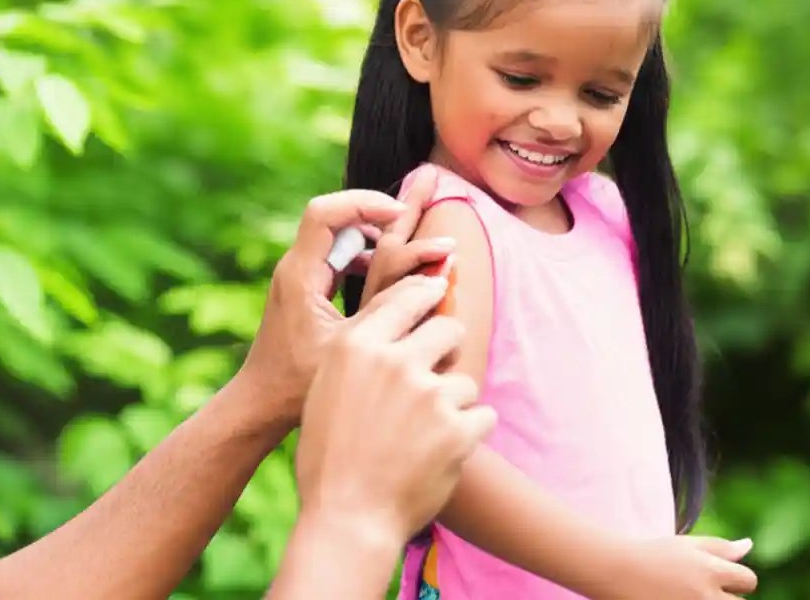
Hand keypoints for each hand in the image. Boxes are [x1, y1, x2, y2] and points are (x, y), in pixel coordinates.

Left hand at [237, 168, 440, 426]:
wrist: (261, 405)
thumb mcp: (354, 345)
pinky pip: (337, 259)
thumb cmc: (299, 384)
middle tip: (411, 225)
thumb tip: (437, 279)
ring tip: (410, 252)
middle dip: (374, 215)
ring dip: (373, 239)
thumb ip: (391, 309)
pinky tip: (390, 282)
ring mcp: (299, 279)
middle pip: (333, 217)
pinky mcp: (307, 292)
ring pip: (338, 238)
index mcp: (299, 276)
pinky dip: (364, 259)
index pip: (324, 212)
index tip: (398, 215)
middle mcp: (294, 269)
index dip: (363, 203)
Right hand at [294, 274, 496, 544]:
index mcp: (355, 347)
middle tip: (436, 377)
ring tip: (423, 437)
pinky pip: (482, 416)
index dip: (428, 293)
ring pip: (465, 380)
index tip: (440, 291)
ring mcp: (429, 395)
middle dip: (448, 349)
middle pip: (448, 329)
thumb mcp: (327, 388)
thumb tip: (400, 315)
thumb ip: (362, 349)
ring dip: (453, 404)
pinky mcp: (458, 430)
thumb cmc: (330, 455)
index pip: (406, 298)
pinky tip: (439, 454)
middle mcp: (393, 362)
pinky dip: (468, 434)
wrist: (347, 518)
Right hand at [604, 535, 758, 598]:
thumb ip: (721, 547)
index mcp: (711, 571)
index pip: (748, 580)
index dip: (734, 577)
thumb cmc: (652, 555)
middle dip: (725, 596)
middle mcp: (706, 596)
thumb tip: (749, 545)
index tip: (713, 575)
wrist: (613, 572)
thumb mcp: (687, 545)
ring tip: (687, 594)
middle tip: (697, 587)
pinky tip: (676, 597)